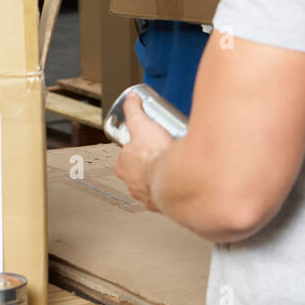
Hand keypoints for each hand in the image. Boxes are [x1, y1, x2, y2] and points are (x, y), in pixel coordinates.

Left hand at [113, 92, 177, 211]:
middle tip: (164, 153)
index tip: (151, 143)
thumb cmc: (155, 154)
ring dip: (161, 178)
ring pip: (153, 186)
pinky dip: (172, 190)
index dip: (139, 148)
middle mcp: (132, 185)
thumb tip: (131, 97)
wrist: (175, 180)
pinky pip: (166, 198)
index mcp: (123, 167)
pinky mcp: (162, 206)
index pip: (127, 156)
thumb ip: (135, 110)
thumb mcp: (142, 125)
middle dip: (151, 164)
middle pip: (140, 172)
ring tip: (174, 167)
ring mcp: (147, 197)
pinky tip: (180, 183)